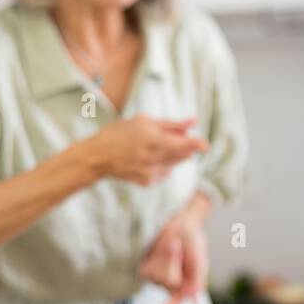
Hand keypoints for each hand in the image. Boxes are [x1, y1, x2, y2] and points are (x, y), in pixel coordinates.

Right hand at [83, 113, 208, 185]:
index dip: (198, 145)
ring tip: (153, 146)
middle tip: (169, 138)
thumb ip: (171, 124)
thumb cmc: (120, 133)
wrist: (98, 157)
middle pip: (183, 155)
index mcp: (153, 141)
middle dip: (184, 146)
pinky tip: (146, 159)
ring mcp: (151, 172)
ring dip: (172, 155)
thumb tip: (194, 122)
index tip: (205, 145)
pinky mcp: (148, 182)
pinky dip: (162, 164)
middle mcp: (154, 159)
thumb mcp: (144, 122)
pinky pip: (165, 172)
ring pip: (175, 164)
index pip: (185, 145)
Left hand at [139, 211, 208, 303]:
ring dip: (167, 257)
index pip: (177, 301)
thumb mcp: (201, 261)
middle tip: (178, 247)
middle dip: (173, 263)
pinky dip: (158, 256)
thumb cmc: (194, 242)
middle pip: (168, 281)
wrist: (182, 224)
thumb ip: (198, 280)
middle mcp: (172, 285)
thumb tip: (193, 299)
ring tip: (175, 245)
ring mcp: (159, 277)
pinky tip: (165, 249)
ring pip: (157, 275)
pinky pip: (148, 270)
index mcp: (187, 286)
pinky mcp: (148, 269)